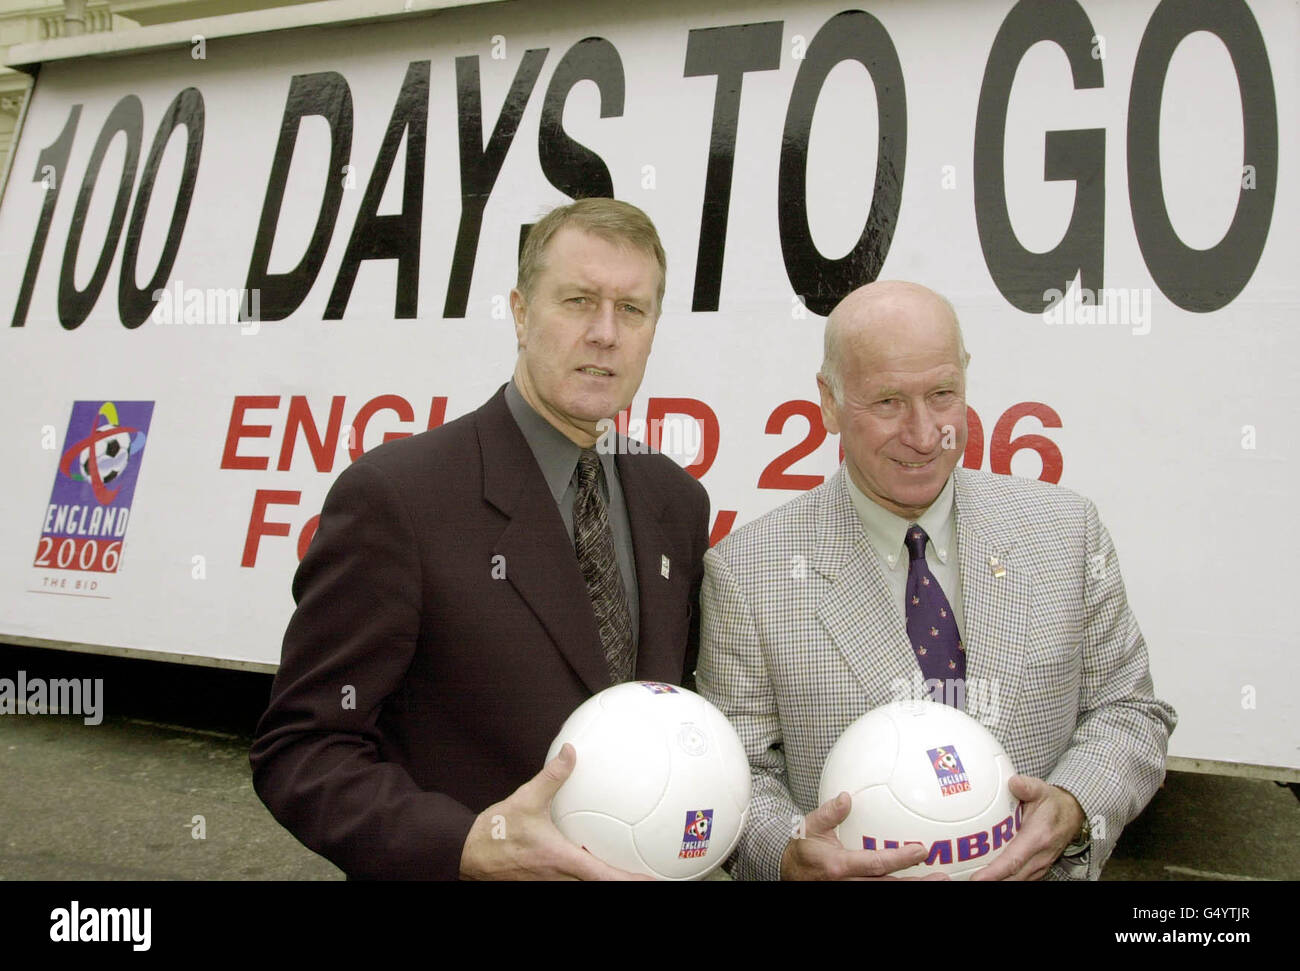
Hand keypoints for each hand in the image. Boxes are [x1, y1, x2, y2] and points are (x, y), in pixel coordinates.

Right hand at [459, 743, 651, 880]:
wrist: (467, 853)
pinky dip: (588, 874)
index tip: (653, 879)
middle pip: (600, 885)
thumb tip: (570, 752)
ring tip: (628, 870)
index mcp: (562, 861)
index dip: (630, 880)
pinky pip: (571, 881)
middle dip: (624, 881)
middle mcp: (560, 878)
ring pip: (585, 885)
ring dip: (606, 878)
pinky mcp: (542, 881)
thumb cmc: (495, 833)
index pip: (604, 877)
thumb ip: (552, 776)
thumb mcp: (526, 800)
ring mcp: (550, 883)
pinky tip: (592, 858)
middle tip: (650, 874)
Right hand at [780, 791, 943, 880]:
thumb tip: (847, 797)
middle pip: (889, 888)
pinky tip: (917, 881)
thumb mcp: (810, 827)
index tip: (921, 850)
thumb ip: (829, 813)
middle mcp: (849, 884)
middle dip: (917, 884)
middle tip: (943, 877)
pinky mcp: (854, 893)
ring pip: (887, 893)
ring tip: (940, 881)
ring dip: (914, 888)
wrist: (788, 872)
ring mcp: (852, 892)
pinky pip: (881, 890)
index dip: (900, 858)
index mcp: (839, 867)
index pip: (875, 864)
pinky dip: (900, 885)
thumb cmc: (803, 849)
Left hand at [970, 775, 1084, 880]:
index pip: (1014, 860)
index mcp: (1038, 838)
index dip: (994, 872)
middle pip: (1012, 877)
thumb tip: (1014, 782)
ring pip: (1016, 880)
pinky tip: (987, 874)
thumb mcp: (1041, 790)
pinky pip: (1019, 878)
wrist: (1072, 816)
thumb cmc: (1053, 804)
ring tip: (974, 877)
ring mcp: (1039, 865)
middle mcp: (1039, 856)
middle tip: (968, 878)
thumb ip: (1027, 786)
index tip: (977, 878)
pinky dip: (1004, 878)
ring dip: (996, 880)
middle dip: (990, 880)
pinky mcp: (1037, 869)